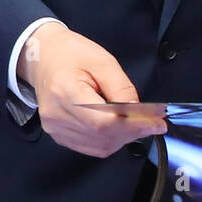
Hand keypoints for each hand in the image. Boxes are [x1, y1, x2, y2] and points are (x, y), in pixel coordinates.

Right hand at [19, 22, 161, 157]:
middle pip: (103, 137)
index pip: (104, 122)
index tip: (157, 123)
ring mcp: (55, 128)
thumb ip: (122, 89)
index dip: (134, 126)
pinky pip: (90, 147)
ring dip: (123, 138)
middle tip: (153, 122)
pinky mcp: (58, 135)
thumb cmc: (71, 55)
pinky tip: (119, 128)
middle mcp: (56, 115)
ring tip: (136, 123)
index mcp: (65, 92)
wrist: (44, 57)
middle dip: (133, 132)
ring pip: (99, 146)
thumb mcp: (104, 62)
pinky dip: (109, 140)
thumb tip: (140, 113)